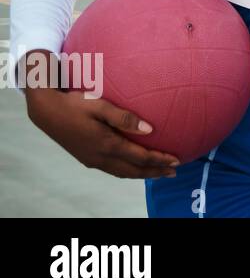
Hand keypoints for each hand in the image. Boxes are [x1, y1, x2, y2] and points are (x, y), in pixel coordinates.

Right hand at [24, 62, 179, 178]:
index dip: (159, 160)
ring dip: (142, 174)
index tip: (176, 160)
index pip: (140, 157)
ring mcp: (92, 160)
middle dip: (155, 172)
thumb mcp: (100, 106)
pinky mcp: (86, 158)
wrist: (46, 111)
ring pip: (122, 173)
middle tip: (173, 172)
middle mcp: (100, 157)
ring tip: (158, 172)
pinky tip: (133, 166)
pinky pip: (112, 170)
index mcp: (106, 144)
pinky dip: (128, 171)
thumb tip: (150, 130)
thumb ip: (125, 118)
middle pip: (133, 170)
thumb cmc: (75, 103)